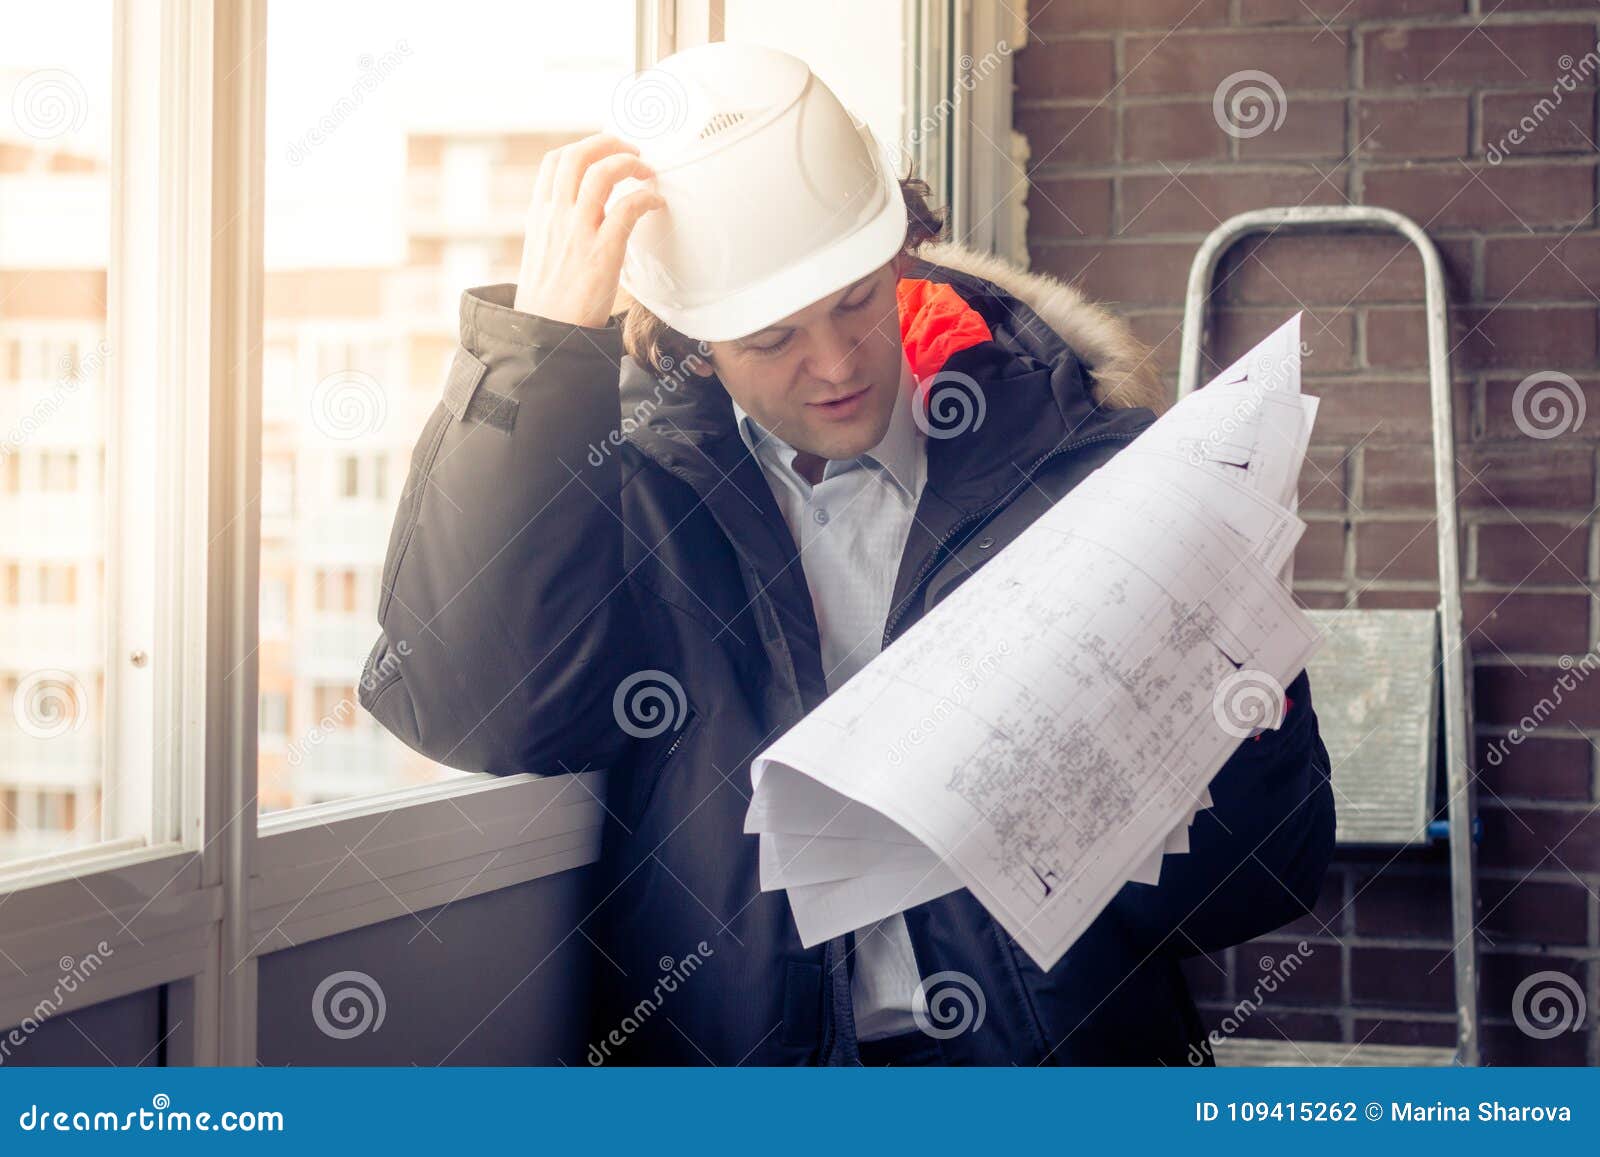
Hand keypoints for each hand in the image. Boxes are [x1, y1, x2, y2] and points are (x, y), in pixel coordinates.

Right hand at [512, 133, 665, 326]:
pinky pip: (628, 208)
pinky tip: (656, 203)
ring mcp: (578, 232)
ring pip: (602, 173)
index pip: (555, 161)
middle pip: (578, 155)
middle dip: (609, 143)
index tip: (605, 151)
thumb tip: (582, 214)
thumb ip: (558, 228)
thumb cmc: (549, 300)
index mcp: (539, 215)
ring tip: (647, 171)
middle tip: (633, 150)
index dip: (584, 147)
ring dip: (630, 163)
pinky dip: (646, 197)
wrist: (546, 334)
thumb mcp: (541, 253)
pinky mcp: (602, 252)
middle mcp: (555, 216)